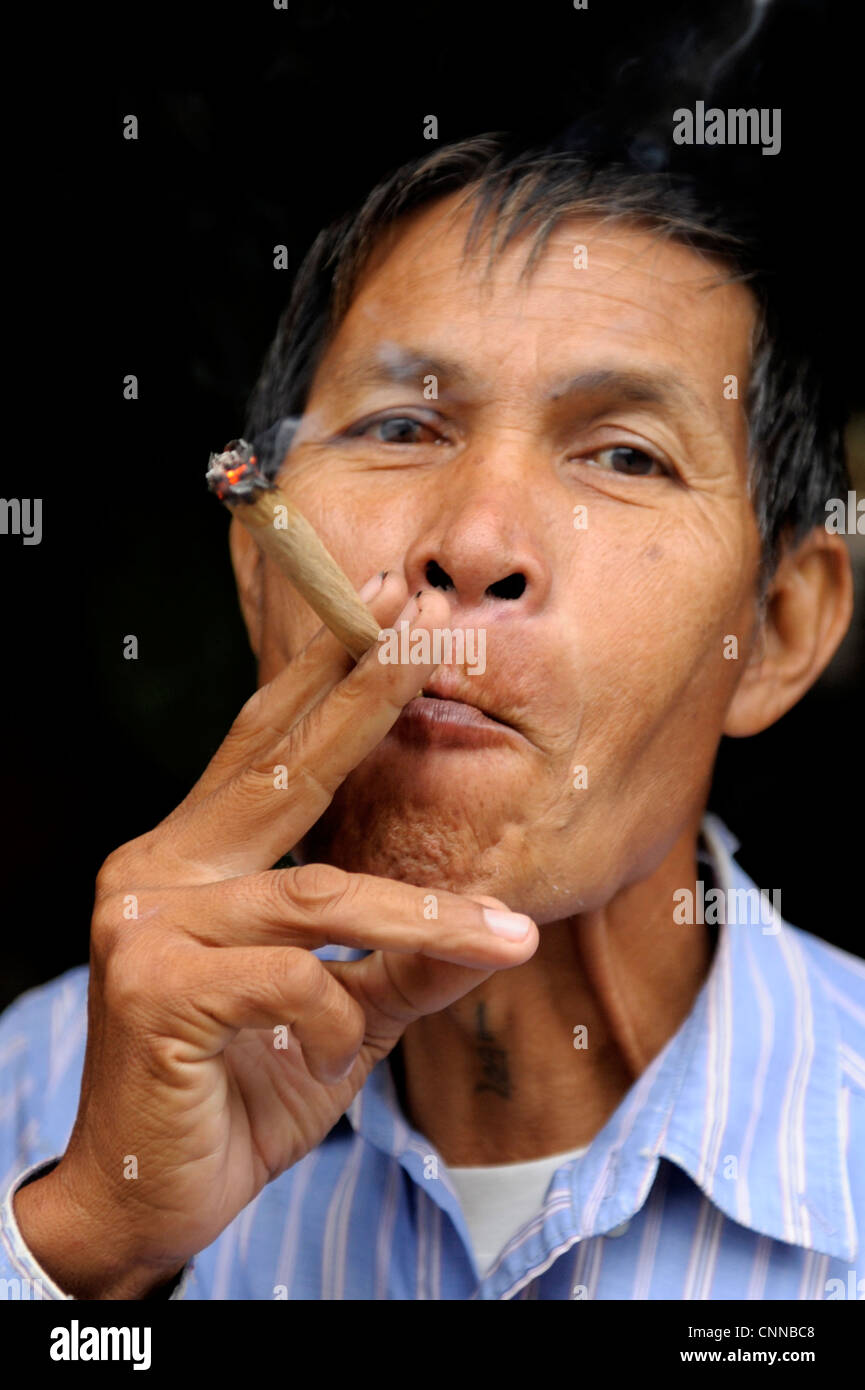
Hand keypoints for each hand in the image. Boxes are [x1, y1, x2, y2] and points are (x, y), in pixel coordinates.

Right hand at [14, 572, 537, 1297]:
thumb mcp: (345, 1018)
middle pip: (282, 765)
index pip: (268, 748)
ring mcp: (148, 921)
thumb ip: (408, 964)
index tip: (387, 610)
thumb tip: (500, 925)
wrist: (148, 1200)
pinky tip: (337, 1056)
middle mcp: (160, 868)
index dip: (327, 676)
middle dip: (363, 691)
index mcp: (195, 858)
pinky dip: (341, 1016)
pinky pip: (293, 978)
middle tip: (427, 627)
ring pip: (317, 892)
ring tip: (505, 937)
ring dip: (421, 918)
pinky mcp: (153, 984)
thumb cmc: (239, 1091)